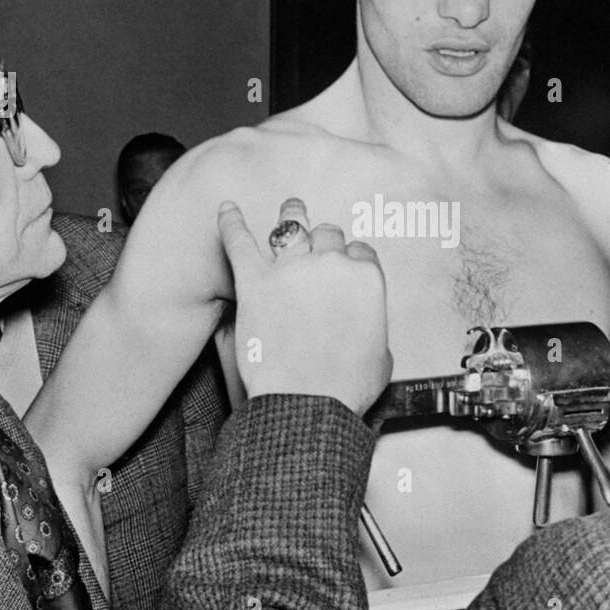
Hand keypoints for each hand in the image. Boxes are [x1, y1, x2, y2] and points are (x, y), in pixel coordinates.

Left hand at [217, 198, 391, 415]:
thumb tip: (367, 329)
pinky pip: (239, 240)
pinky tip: (226, 209)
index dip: (351, 261)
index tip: (343, 269)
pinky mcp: (254, 279)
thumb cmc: (347, 388)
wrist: (307, 402)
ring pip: (291, 224)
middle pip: (328, 234)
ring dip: (291, 214)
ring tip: (290, 207)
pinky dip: (231, 222)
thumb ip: (375, 328)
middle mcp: (331, 263)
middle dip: (324, 242)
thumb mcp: (382, 356)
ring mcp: (291, 268)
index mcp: (366, 278)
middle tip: (317, 250)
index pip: (359, 253)